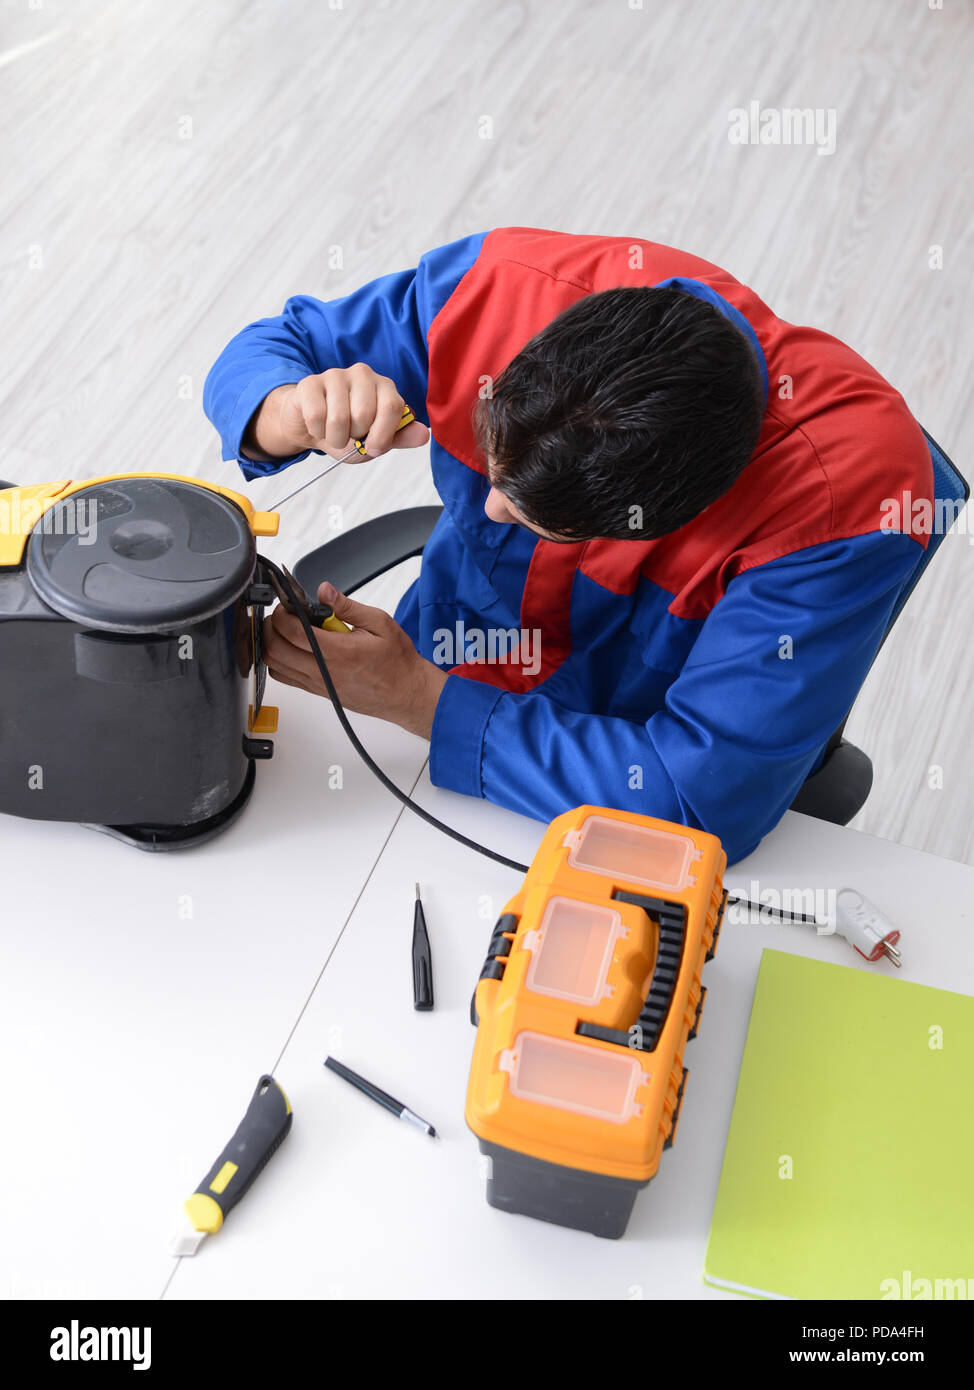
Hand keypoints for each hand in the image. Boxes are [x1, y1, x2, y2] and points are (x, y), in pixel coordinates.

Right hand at [245, 365, 429, 460]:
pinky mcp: (311, 382)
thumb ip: (401, 437)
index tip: (373, 448)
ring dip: (335, 437)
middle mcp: (363, 374)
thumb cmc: (350, 433)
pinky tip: (319, 426)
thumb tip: (423, 435)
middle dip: (355, 436)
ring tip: (335, 433)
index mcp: (385, 387)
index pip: (392, 407)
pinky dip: (317, 431)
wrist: (315, 428)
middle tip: (351, 435)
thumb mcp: (378, 440)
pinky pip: (316, 416)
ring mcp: (336, 375)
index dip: (382, 435)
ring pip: (339, 418)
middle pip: (364, 414)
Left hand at [262, 582, 447, 739]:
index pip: (292, 632)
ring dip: (272, 644)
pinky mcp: (318, 691)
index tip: (288, 605)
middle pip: (275, 649)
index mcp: (338, 651)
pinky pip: (285, 678)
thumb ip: (348, 606)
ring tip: (285, 630)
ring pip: (275, 666)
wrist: (405, 693)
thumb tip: (324, 591)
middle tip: (283, 615)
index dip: (282, 614)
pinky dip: (279, 661)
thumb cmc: (396, 661)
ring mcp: (318, 684)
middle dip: (271, 626)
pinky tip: (291, 649)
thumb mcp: (379, 623)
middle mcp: (323, 671)